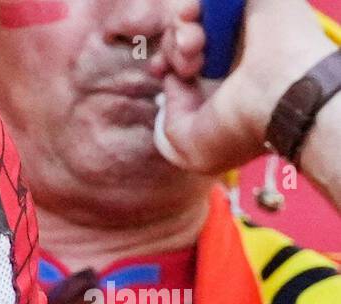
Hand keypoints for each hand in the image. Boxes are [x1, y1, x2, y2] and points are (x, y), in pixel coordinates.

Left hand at [153, 0, 334, 172]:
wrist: (283, 96)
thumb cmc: (241, 128)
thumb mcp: (188, 147)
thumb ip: (168, 122)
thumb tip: (171, 82)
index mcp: (221, 83)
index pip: (181, 61)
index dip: (165, 63)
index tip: (162, 72)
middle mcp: (231, 53)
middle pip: (181, 37)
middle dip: (171, 51)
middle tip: (187, 67)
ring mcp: (240, 26)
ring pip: (189, 17)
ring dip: (179, 35)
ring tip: (195, 52)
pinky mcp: (249, 4)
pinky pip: (206, 0)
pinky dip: (188, 11)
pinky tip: (195, 28)